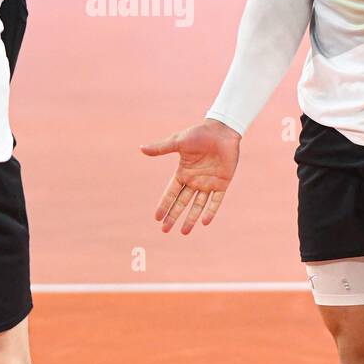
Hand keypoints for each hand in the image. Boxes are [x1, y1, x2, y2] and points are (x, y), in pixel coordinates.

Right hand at [140, 119, 240, 234]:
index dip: (164, 204)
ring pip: (198, 205)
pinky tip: (204, 222)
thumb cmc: (199, 134)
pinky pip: (216, 201)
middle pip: (182, 202)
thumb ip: (161, 148)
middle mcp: (194, 180)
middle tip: (165, 230)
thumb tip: (141, 149)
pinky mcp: (222, 183)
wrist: (222, 130)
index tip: (157, 217)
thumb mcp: (178, 142)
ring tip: (183, 232)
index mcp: (183, 172)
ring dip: (191, 218)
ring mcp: (208, 183)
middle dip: (173, 216)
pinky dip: (210, 211)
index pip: (171, 192)